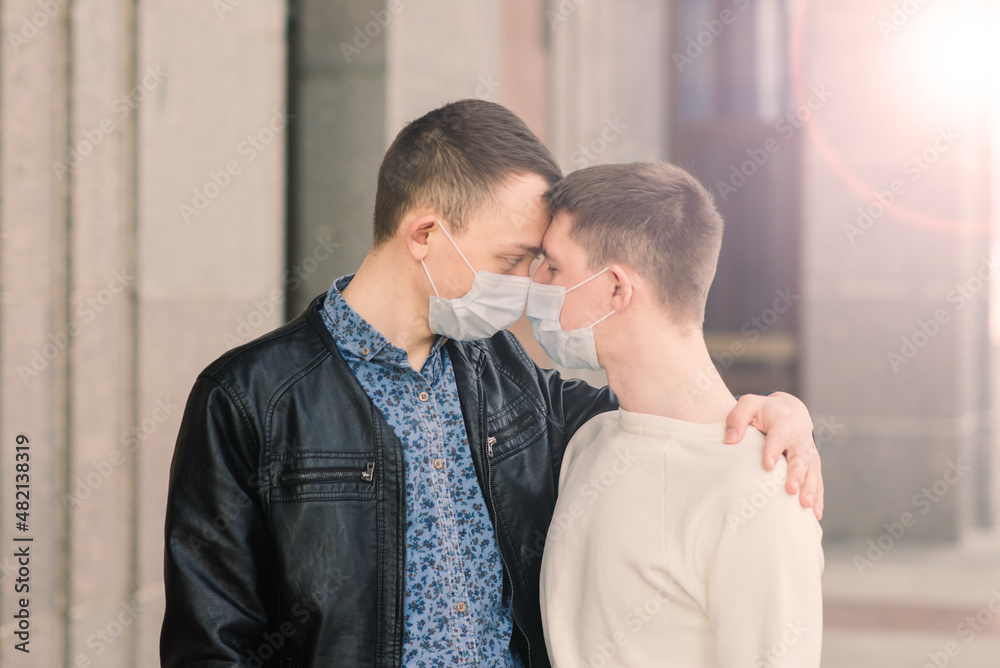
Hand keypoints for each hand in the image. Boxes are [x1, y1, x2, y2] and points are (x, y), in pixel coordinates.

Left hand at [724, 392, 823, 520]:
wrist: (791, 411)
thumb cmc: (764, 411)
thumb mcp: (749, 405)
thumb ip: (737, 418)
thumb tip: (730, 439)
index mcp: (783, 423)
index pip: (778, 437)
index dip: (774, 450)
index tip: (767, 465)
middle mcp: (799, 440)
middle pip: (800, 458)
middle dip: (796, 474)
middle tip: (790, 490)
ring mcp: (808, 453)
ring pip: (812, 472)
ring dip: (810, 488)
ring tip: (805, 505)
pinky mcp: (813, 464)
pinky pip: (817, 481)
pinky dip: (818, 496)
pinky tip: (815, 513)